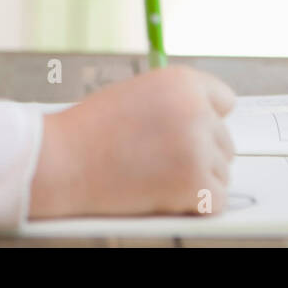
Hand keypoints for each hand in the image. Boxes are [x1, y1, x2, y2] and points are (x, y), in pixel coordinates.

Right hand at [28, 64, 236, 218]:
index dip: (205, 119)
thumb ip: (175, 103)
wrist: (62, 161)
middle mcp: (197, 110)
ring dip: (197, 181)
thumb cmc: (90, 131)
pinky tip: (166, 197)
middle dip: (201, 155)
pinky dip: (196, 205)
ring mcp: (198, 148)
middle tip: (162, 162)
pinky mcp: (195, 184)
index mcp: (182, 81)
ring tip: (156, 177)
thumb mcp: (137, 95)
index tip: (188, 133)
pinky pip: (217, 201)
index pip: (225, 101)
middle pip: (225, 141)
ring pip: (222, 172)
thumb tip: (208, 123)